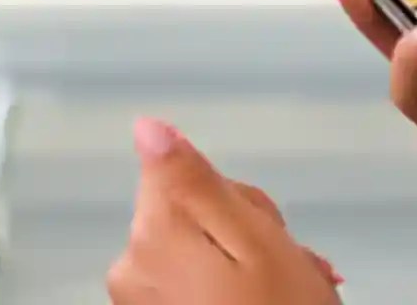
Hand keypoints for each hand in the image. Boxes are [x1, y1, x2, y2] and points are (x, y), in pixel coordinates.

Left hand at [107, 118, 341, 304]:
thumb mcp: (254, 239)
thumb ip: (195, 180)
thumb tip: (146, 128)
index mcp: (152, 233)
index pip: (180, 169)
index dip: (232, 193)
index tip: (259, 223)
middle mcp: (131, 270)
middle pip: (190, 213)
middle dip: (245, 231)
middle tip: (285, 266)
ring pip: (200, 255)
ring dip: (246, 267)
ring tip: (285, 295)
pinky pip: (196, 291)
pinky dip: (233, 295)